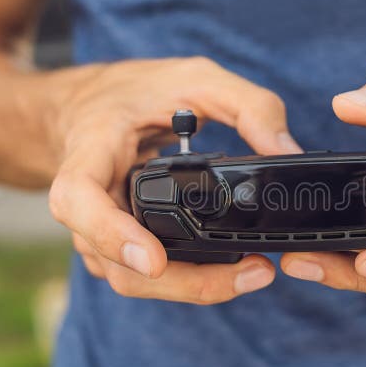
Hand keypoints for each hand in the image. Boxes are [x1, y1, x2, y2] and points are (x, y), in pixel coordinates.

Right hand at [47, 57, 301, 303]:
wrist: (92, 108)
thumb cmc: (139, 91)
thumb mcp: (199, 78)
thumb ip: (249, 107)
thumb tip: (287, 152)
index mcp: (92, 149)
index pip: (78, 199)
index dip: (110, 234)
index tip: (153, 260)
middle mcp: (86, 200)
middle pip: (117, 262)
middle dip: (185, 282)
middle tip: (254, 273)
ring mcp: (97, 229)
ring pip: (133, 279)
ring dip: (194, 287)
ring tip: (256, 273)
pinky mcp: (116, 245)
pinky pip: (146, 276)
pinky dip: (190, 279)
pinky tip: (233, 268)